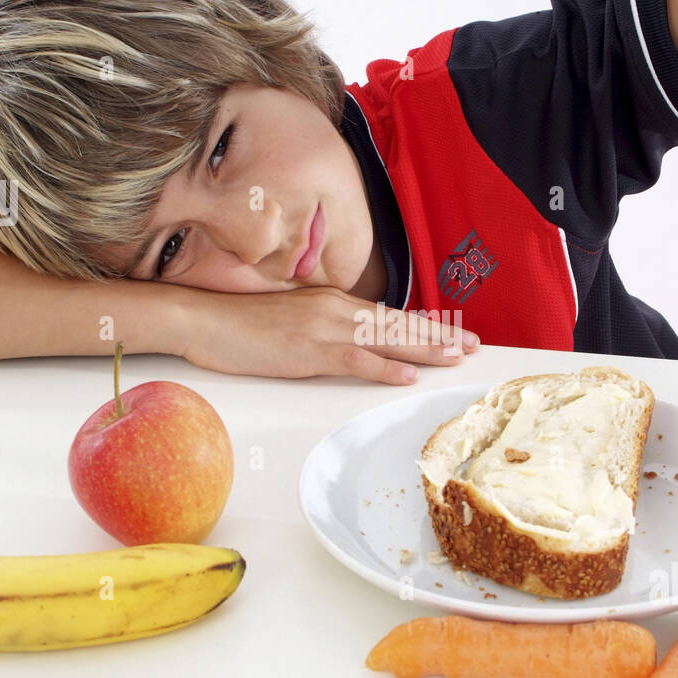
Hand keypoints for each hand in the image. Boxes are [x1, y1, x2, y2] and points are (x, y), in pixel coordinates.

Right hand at [176, 286, 479, 385]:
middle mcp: (334, 310)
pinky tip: (406, 375)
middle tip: (473, 345)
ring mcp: (322, 329)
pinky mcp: (306, 350)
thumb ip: (324, 326)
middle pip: (397, 324)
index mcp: (332, 303)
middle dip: (438, 336)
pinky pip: (353, 360)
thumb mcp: (292, 319)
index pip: (389, 316)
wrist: (204, 317)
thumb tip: (352, 340)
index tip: (454, 334)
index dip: (425, 326)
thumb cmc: (242, 323)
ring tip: (455, 357)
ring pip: (385, 339)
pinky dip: (382, 368)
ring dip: (423, 349)